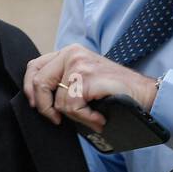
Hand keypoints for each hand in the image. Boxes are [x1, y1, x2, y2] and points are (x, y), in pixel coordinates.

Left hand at [23, 44, 157, 130]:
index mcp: (69, 52)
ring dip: (75, 116)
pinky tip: (98, 117)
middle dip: (45, 107)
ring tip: (92, 116)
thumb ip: (64, 79)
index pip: (35, 66)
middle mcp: (72, 53)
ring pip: (58, 101)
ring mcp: (79, 64)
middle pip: (39, 82)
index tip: (35, 105)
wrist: (143, 93)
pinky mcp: (86, 78)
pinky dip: (85, 118)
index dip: (30, 87)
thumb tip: (38, 99)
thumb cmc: (113, 90)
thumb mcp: (84, 78)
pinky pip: (72, 107)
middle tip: (58, 119)